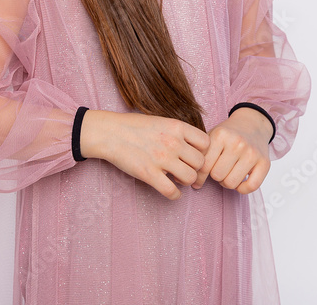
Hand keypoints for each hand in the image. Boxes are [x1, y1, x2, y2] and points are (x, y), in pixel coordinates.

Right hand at [80, 109, 209, 200]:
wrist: (110, 133)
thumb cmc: (134, 126)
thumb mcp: (161, 121)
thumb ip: (178, 132)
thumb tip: (192, 147)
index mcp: (176, 126)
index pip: (205, 142)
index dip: (202, 151)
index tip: (192, 155)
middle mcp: (173, 142)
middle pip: (200, 162)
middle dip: (194, 168)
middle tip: (185, 169)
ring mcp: (162, 159)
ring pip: (190, 178)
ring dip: (185, 181)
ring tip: (177, 179)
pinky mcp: (149, 174)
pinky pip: (172, 192)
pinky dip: (175, 195)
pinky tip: (171, 190)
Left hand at [191, 108, 271, 194]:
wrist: (252, 123)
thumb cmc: (229, 134)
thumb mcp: (211, 136)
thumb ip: (201, 154)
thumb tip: (193, 181)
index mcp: (220, 135)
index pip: (204, 166)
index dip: (199, 176)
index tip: (198, 180)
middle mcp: (237, 143)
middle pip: (217, 176)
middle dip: (215, 176)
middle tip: (218, 170)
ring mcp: (252, 152)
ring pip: (231, 183)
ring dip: (227, 182)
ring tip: (228, 173)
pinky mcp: (265, 162)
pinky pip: (251, 186)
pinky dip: (242, 189)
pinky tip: (240, 182)